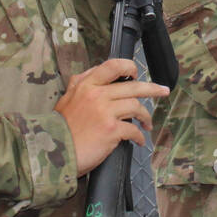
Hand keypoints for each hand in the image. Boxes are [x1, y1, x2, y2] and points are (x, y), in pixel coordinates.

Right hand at [55, 58, 169, 175]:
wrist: (53, 151)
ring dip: (146, 116)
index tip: (137, 74)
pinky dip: (140, 136)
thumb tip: (94, 74)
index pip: (113, 66)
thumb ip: (81, 85)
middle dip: (152, 89)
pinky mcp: (111, 130)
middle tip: (163, 91)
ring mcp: (105, 111)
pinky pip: (133, 130)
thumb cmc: (60, 128)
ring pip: (136, 106)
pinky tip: (140, 141)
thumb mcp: (67, 98)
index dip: (129, 67)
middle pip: (133, 86)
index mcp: (86, 84)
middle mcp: (97, 94)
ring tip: (148, 124)